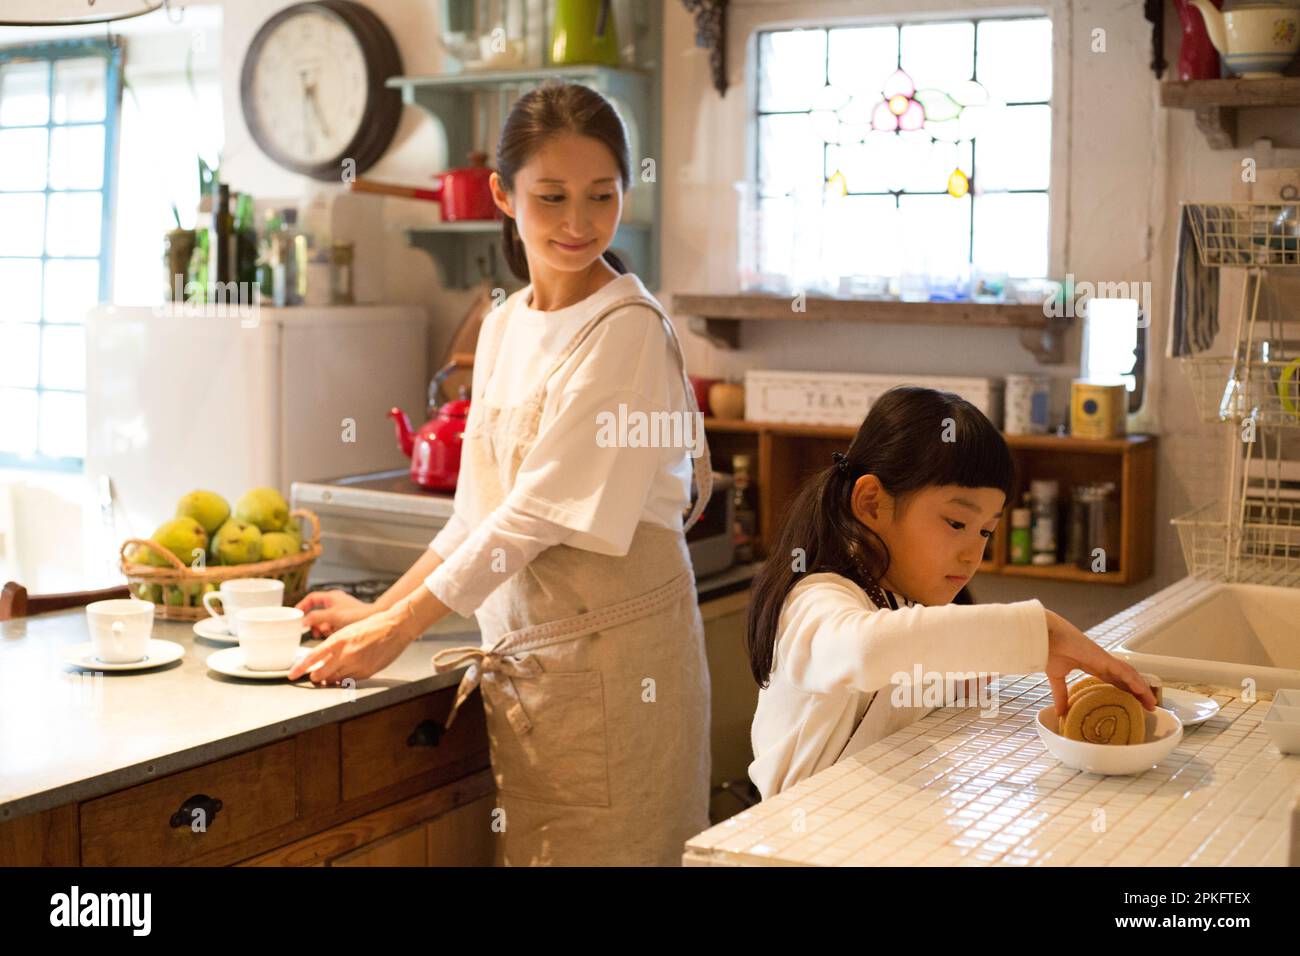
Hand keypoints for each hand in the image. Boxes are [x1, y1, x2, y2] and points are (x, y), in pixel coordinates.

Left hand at [287, 607, 413, 684]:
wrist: (396, 627)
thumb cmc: (372, 626)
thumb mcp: (347, 631)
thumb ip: (333, 645)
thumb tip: (320, 659)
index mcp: (338, 640)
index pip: (312, 658)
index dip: (299, 669)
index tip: (292, 674)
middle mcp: (345, 654)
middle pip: (320, 674)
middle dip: (316, 676)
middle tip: (315, 675)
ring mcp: (356, 665)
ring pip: (334, 680)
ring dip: (330, 679)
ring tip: (333, 673)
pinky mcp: (366, 672)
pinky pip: (349, 681)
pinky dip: (344, 679)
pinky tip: (347, 672)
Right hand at [295, 589, 372, 638]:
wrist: (375, 620)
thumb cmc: (357, 615)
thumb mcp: (332, 616)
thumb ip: (315, 618)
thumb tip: (303, 622)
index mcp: (331, 597)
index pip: (311, 599)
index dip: (302, 606)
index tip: (295, 616)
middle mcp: (335, 602)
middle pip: (317, 612)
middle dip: (314, 623)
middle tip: (314, 631)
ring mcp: (341, 611)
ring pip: (325, 621)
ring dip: (323, 628)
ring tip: (326, 633)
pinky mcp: (346, 620)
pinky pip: (333, 626)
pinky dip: (331, 631)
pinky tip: (335, 634)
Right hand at [1044, 609, 1156, 716]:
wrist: (1046, 636)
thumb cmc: (1050, 649)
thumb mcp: (1057, 676)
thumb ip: (1061, 694)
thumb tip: (1059, 713)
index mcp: (1091, 665)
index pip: (1114, 680)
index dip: (1125, 690)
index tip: (1132, 702)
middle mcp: (1101, 662)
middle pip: (1126, 679)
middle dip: (1138, 692)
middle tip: (1148, 706)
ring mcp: (1104, 659)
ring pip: (1129, 675)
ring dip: (1142, 688)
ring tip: (1152, 702)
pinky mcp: (1103, 658)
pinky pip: (1124, 671)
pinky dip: (1135, 681)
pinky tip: (1143, 691)